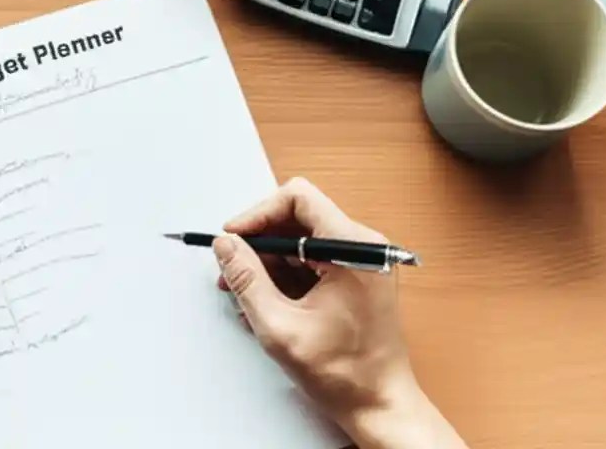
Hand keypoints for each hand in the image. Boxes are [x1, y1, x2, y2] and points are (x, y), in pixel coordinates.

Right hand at [213, 179, 466, 448]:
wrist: (380, 405)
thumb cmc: (344, 373)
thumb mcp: (280, 326)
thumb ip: (247, 280)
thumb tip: (225, 245)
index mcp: (354, 249)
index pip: (298, 199)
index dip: (258, 214)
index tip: (233, 238)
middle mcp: (362, 247)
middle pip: (297, 218)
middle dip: (258, 241)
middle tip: (230, 268)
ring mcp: (360, 262)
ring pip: (300, 240)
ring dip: (267, 261)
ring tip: (241, 291)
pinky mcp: (354, 278)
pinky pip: (310, 261)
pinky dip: (283, 276)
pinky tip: (263, 302)